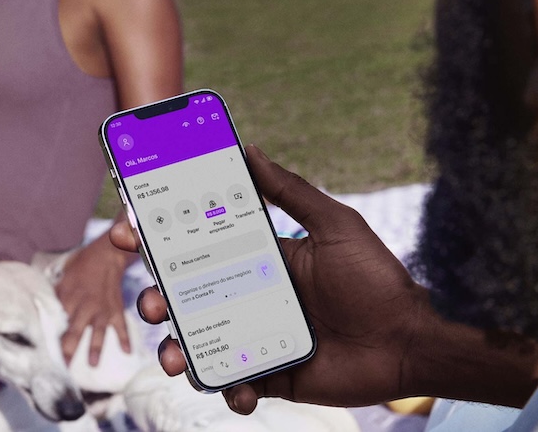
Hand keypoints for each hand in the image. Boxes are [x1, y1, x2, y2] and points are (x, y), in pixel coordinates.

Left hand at [56, 236, 132, 365]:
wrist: (105, 256)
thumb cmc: (80, 266)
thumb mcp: (62, 278)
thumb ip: (56, 297)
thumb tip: (45, 311)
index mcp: (69, 299)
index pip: (58, 323)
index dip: (51, 339)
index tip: (45, 354)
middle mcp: (86, 307)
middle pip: (75, 332)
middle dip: (69, 350)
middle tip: (63, 368)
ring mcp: (103, 310)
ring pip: (98, 333)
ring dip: (95, 349)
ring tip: (93, 365)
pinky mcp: (116, 310)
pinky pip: (121, 326)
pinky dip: (125, 339)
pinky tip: (127, 352)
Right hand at [113, 145, 429, 413]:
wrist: (410, 344)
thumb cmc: (378, 280)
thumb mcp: (335, 226)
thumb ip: (290, 191)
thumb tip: (250, 148)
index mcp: (258, 258)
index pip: (196, 246)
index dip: (156, 240)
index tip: (127, 233)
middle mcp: (248, 296)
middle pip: (184, 297)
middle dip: (154, 299)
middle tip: (151, 302)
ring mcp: (255, 337)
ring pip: (196, 344)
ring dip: (174, 351)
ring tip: (174, 358)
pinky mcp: (270, 376)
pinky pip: (233, 383)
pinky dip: (229, 389)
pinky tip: (240, 388)